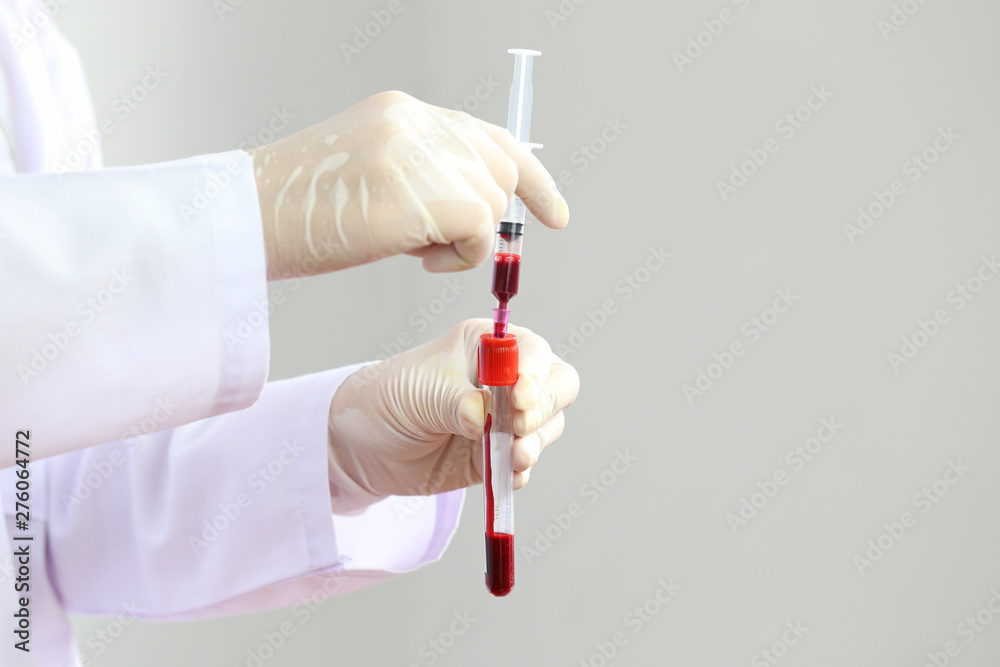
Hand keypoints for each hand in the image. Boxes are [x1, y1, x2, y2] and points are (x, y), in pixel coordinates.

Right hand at [250, 91, 568, 279]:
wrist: (249, 221)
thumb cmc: (302, 214)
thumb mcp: (369, 176)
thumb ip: (424, 176)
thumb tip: (475, 209)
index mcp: (403, 113)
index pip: (489, 137)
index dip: (530, 178)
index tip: (554, 214)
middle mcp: (416, 122)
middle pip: (499, 170)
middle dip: (489, 216)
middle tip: (446, 247)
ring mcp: (418, 152)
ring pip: (491, 201)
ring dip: (464, 240)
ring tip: (414, 249)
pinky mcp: (421, 191)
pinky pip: (480, 228)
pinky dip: (460, 255)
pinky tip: (419, 257)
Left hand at [326, 320, 578, 512]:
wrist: (361, 444)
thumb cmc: (388, 397)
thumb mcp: (421, 391)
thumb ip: (459, 402)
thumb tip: (487, 418)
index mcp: (489, 346)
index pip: (534, 353)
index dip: (535, 375)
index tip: (518, 400)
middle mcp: (506, 379)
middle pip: (556, 388)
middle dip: (543, 410)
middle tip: (518, 428)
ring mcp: (505, 419)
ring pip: (547, 427)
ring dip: (534, 443)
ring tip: (511, 457)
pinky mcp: (498, 455)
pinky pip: (525, 464)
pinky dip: (520, 471)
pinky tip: (504, 473)